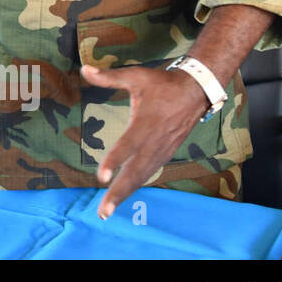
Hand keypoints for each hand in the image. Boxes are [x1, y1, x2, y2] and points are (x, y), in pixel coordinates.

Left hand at [80, 63, 208, 219]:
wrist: (196, 91)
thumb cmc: (162, 84)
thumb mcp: (136, 76)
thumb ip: (109, 77)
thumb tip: (84, 68)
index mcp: (146, 124)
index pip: (127, 146)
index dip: (114, 161)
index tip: (100, 177)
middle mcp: (154, 142)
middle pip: (135, 173)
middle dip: (118, 193)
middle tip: (102, 212)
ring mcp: (162, 150)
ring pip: (142, 176)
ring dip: (125, 193)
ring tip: (107, 210)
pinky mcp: (166, 153)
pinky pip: (149, 172)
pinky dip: (136, 185)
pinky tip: (124, 193)